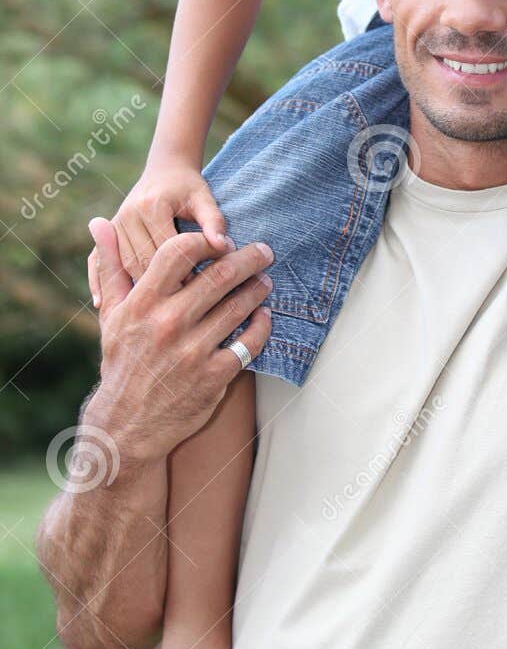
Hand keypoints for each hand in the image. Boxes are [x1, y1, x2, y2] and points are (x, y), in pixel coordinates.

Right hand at [86, 215, 273, 464]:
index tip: (220, 240)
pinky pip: (249, 342)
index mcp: (142, 303)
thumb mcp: (111, 314)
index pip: (178, 251)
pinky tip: (263, 315)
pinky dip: (261, 325)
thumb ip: (111, 266)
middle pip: (220, 275)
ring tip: (264, 281)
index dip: (205, 240)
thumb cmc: (122, 361)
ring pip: (239, 306)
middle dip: (248, 258)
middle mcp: (167, 324)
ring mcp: (192, 351)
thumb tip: (100, 223)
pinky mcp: (213, 377)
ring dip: (258, 288)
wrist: (126, 425)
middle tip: (264, 251)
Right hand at [88, 157, 226, 304]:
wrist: (164, 170)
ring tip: (151, 314)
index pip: (166, 248)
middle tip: (175, 314)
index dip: (183, 272)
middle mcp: (127, 214)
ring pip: (124, 265)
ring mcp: (114, 223)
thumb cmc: (189, 187)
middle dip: (159, 287)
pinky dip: (99, 281)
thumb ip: (214, 221)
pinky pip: (98, 260)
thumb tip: (224, 246)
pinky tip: (102, 305)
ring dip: (136, 288)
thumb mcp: (204, 199)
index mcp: (151, 206)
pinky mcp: (108, 231)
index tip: (198, 297)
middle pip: (141, 260)